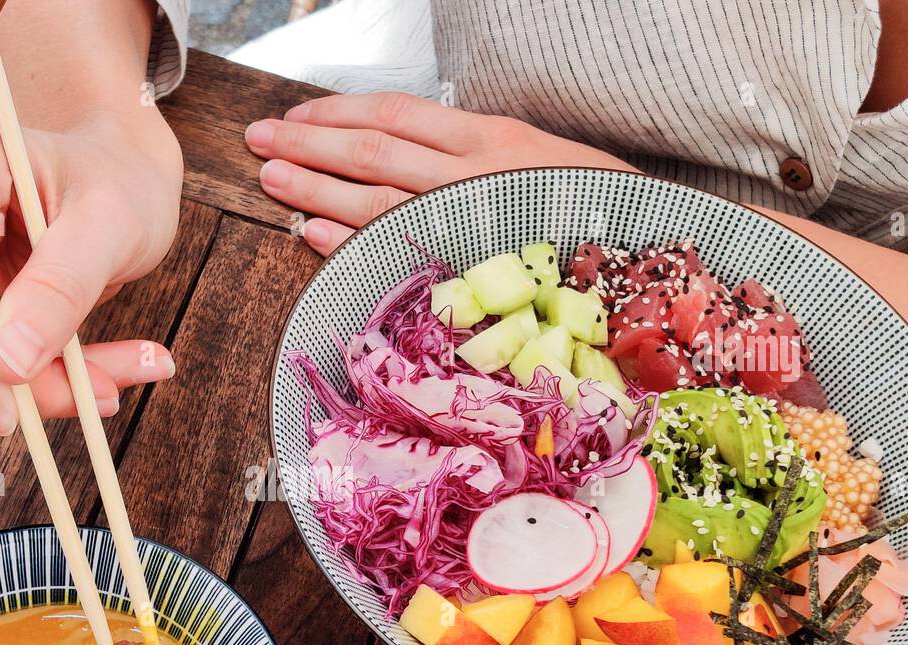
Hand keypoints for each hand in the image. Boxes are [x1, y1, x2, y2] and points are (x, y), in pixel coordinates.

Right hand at [0, 109, 183, 433]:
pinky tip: (108, 369)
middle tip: (106, 398)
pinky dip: (51, 372)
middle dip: (25, 377)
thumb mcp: (109, 224)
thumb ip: (60, 287)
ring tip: (130, 371)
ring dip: (48, 381)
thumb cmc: (121, 179)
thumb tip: (8, 362)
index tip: (9, 411)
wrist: (126, 172)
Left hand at [246, 92, 630, 255]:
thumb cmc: (592, 217)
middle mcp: (473, 174)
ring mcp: (468, 223)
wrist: (650, 267)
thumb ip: (478, 163)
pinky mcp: (467, 269)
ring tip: (270, 179)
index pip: (397, 115)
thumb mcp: (539, 168)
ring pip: (375, 197)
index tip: (295, 114)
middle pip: (372, 151)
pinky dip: (346, 240)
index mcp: (491, 139)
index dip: (338, 112)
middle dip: (308, 144)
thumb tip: (415, 162)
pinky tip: (310, 230)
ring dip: (314, 187)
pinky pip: (393, 250)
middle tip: (257, 141)